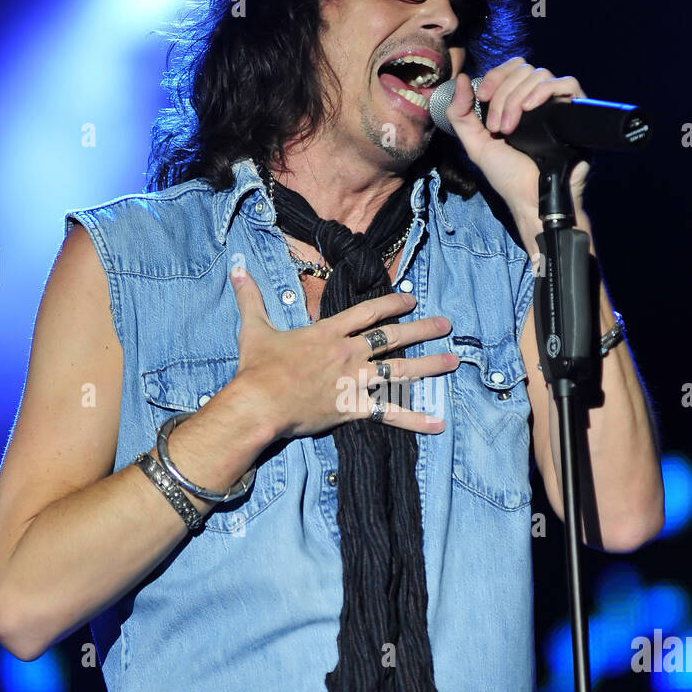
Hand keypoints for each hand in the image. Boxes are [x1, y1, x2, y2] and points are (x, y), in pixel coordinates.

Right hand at [228, 270, 459, 438]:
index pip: (369, 312)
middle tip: (445, 325)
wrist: (258, 404)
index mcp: (329, 333)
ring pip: (401, 371)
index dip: (393, 303)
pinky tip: (438, 424)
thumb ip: (251, 297)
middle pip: (394, 337)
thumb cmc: (256, 369)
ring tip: (453, 361)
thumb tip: (238, 268)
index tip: (412, 298)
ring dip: (430, 366)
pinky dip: (415, 420)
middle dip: (423, 330)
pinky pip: (390, 414)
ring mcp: (354, 381)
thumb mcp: (254, 328)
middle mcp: (348, 353)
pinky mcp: (353, 408)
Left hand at [440, 58, 590, 231]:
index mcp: (516, 103)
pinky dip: (545, 90)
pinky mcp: (575, 111)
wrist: (532, 198)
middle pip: (523, 70)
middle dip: (504, 94)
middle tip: (497, 126)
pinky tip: (531, 108)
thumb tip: (462, 79)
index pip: (510, 69)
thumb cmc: (508, 176)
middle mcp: (538, 100)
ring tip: (511, 128)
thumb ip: (461, 114)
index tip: (482, 96)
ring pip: (541, 75)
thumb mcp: (475, 144)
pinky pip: (568, 83)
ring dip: (518, 97)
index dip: (495, 76)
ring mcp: (558, 105)